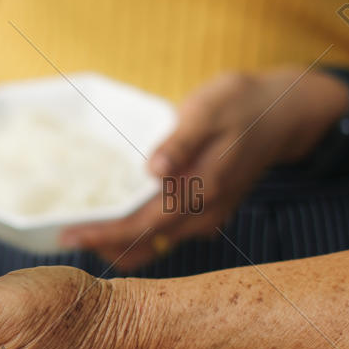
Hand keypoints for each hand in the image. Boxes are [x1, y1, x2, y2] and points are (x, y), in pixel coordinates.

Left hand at [58, 67, 348, 271]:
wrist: (284, 113)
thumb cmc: (242, 104)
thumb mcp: (208, 109)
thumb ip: (181, 141)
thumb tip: (153, 169)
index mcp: (201, 190)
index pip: (143, 225)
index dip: (103, 233)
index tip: (68, 236)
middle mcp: (203, 214)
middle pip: (144, 244)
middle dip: (103, 244)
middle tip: (63, 234)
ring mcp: (206, 218)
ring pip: (154, 245)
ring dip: (118, 242)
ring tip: (82, 228)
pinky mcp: (205, 213)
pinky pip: (164, 234)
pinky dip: (137, 233)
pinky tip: (113, 216)